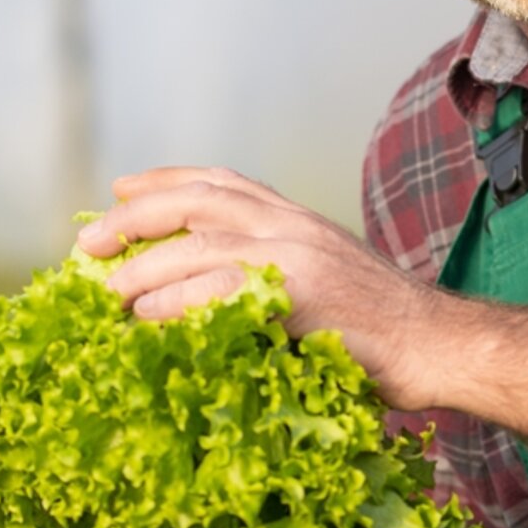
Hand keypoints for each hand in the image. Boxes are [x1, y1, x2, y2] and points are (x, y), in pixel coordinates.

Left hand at [76, 166, 450, 407]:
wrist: (439, 346)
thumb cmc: (380, 336)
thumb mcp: (324, 289)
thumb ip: (272, 283)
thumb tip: (209, 305)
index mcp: (297, 219)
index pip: (220, 181)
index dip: (165, 181)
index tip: (121, 189)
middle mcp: (292, 224)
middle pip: (196, 200)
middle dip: (133, 218)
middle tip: (88, 243)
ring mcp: (297, 254)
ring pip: (197, 243)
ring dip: (140, 267)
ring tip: (103, 293)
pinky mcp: (299, 292)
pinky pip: (219, 289)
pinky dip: (174, 301)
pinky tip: (145, 318)